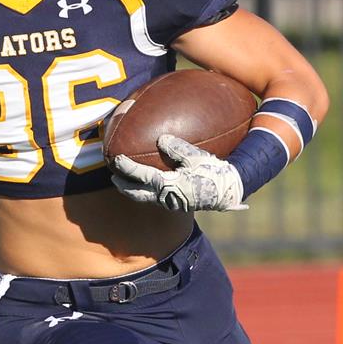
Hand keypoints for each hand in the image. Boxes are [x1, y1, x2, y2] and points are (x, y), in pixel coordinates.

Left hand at [110, 134, 246, 212]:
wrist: (229, 192)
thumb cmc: (214, 173)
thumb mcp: (197, 156)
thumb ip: (178, 148)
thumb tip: (161, 139)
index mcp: (169, 186)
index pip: (142, 177)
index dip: (128, 168)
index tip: (117, 159)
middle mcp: (167, 198)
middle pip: (138, 195)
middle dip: (124, 187)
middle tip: (113, 178)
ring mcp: (172, 203)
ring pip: (147, 198)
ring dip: (134, 190)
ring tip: (126, 182)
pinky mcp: (179, 204)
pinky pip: (158, 197)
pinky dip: (148, 190)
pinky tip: (150, 183)